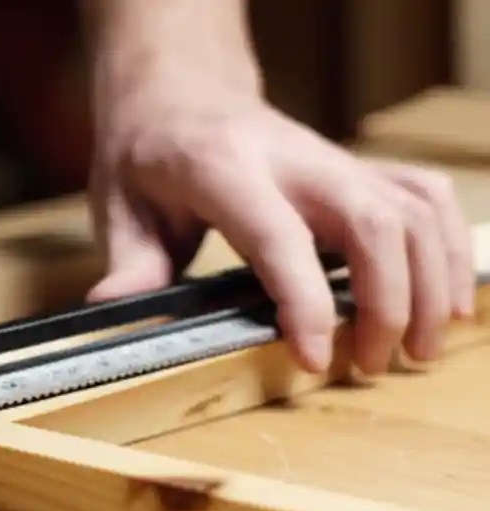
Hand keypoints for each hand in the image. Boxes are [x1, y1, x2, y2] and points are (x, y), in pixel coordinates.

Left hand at [86, 80, 474, 374]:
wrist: (178, 96)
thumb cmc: (147, 156)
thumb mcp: (117, 206)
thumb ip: (128, 262)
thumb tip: (112, 309)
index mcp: (221, 168)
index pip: (279, 236)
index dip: (306, 301)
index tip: (318, 358)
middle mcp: (290, 157)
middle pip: (369, 219)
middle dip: (386, 299)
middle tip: (373, 364)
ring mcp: (331, 159)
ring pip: (410, 208)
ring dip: (429, 281)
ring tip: (419, 349)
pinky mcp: (356, 167)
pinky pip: (424, 196)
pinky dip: (448, 245)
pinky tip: (446, 299)